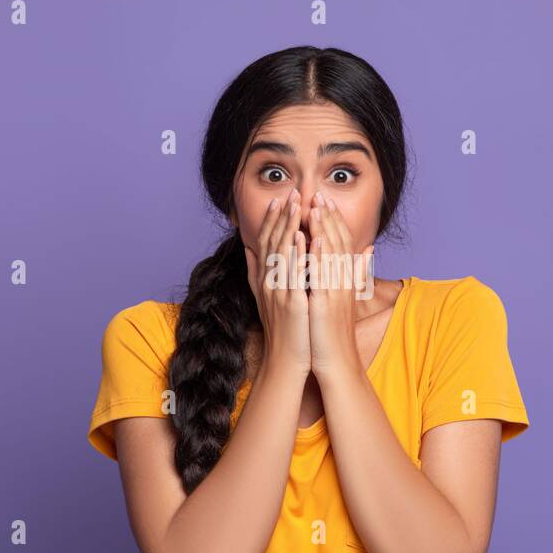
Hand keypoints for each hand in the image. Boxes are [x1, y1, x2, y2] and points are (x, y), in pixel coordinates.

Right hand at [243, 188, 310, 376]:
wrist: (286, 360)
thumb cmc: (283, 328)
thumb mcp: (265, 296)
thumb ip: (256, 271)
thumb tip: (250, 249)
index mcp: (265, 279)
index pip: (267, 243)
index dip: (272, 220)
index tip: (279, 199)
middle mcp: (268, 282)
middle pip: (273, 242)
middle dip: (281, 216)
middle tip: (290, 192)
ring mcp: (278, 292)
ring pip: (282, 252)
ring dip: (289, 226)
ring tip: (296, 204)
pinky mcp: (291, 303)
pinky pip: (294, 274)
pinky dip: (298, 254)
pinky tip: (303, 237)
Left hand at [304, 190, 375, 378]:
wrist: (337, 363)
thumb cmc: (334, 333)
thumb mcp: (345, 298)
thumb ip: (356, 273)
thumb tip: (369, 249)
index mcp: (345, 280)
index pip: (342, 243)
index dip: (335, 221)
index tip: (325, 200)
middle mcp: (343, 282)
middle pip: (338, 243)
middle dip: (329, 217)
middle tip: (319, 193)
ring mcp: (336, 291)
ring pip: (332, 253)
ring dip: (324, 228)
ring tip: (316, 206)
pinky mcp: (327, 303)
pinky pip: (323, 274)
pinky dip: (320, 254)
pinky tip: (314, 236)